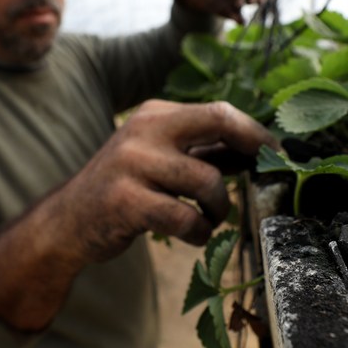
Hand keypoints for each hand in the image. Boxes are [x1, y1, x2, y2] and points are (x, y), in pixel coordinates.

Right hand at [0, 100, 276, 330]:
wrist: (68, 221)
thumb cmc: (127, 190)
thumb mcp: (161, 160)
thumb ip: (204, 153)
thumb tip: (258, 151)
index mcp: (156, 114)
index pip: (219, 112)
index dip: (256, 133)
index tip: (278, 154)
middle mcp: (144, 130)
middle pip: (218, 121)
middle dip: (252, 148)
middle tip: (266, 176)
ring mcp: (132, 163)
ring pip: (206, 181)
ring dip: (219, 209)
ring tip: (209, 220)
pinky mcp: (125, 201)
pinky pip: (185, 218)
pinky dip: (199, 232)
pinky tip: (193, 236)